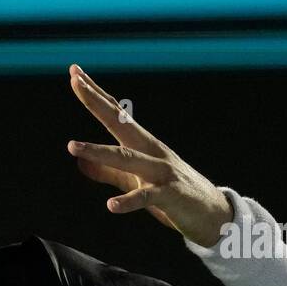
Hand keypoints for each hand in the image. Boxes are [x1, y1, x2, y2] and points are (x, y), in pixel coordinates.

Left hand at [65, 63, 233, 248]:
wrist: (214, 213)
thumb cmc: (173, 195)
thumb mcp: (136, 181)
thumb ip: (109, 172)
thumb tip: (80, 165)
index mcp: (143, 145)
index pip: (116, 114)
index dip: (95, 95)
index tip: (75, 72)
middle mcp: (152, 152)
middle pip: (120, 124)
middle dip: (96, 103)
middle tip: (74, 81)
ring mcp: (162, 172)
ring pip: (127, 159)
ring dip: (99, 152)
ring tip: (72, 146)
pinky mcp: (170, 196)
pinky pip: (147, 198)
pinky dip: (129, 201)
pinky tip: (111, 205)